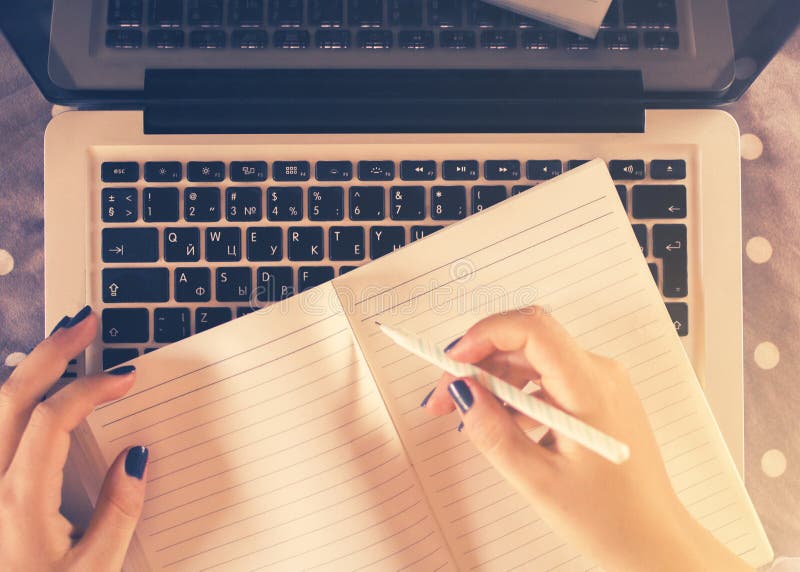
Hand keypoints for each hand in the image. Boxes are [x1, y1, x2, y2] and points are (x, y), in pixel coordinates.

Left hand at [0, 306, 147, 570]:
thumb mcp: (95, 571)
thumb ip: (120, 513)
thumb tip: (136, 458)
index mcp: (19, 501)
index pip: (53, 419)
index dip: (92, 387)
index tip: (125, 378)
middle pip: (12, 396)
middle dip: (52, 352)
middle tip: (84, 322)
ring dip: (27, 367)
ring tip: (59, 342)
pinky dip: (10, 398)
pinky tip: (28, 390)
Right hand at [424, 307, 751, 571]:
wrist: (655, 542)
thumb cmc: (610, 520)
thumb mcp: (539, 481)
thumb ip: (495, 434)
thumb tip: (462, 393)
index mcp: (591, 388)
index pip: (532, 329)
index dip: (484, 335)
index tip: (451, 363)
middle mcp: (599, 374)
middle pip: (526, 342)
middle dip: (478, 363)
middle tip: (444, 399)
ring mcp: (600, 384)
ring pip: (532, 360)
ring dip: (494, 380)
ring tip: (469, 418)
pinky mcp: (595, 398)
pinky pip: (546, 380)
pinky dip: (516, 394)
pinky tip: (502, 425)